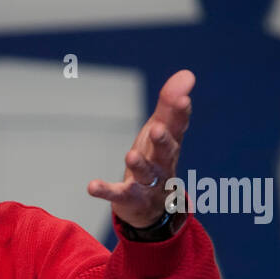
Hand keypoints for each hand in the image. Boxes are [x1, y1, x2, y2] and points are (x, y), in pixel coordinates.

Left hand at [87, 69, 193, 227]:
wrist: (152, 204)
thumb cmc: (156, 158)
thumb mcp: (161, 130)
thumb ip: (169, 104)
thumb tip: (187, 73)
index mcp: (171, 143)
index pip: (178, 126)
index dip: (180, 113)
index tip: (182, 99)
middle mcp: (163, 163)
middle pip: (166, 152)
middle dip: (162, 141)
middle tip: (157, 129)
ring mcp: (148, 183)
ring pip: (146, 174)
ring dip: (139, 165)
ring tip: (131, 155)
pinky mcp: (130, 198)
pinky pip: (118, 194)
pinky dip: (105, 190)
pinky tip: (92, 186)